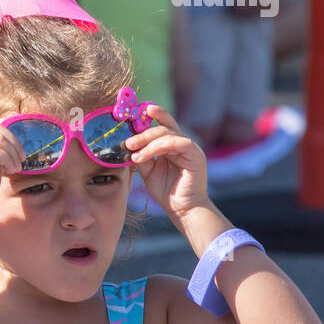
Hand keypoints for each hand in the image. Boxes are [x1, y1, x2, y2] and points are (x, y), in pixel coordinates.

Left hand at [124, 104, 210, 219]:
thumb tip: (129, 143)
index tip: (134, 113)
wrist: (182, 209)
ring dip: (147, 140)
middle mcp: (183, 143)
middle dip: (143, 132)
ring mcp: (190, 148)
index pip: (163, 124)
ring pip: (168, 133)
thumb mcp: (148, 170)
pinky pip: (178, 143)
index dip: (151, 115)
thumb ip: (142, 155)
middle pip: (163, 126)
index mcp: (173, 145)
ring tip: (133, 152)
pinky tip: (145, 155)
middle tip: (127, 142)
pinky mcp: (196, 155)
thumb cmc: (166, 191)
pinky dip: (159, 146)